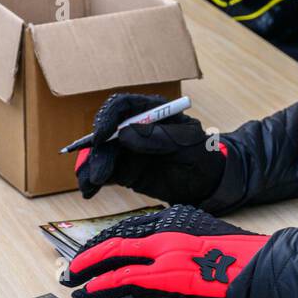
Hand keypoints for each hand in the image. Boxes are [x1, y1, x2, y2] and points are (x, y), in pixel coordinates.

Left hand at [63, 204, 266, 297]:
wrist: (259, 271)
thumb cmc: (242, 263)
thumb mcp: (207, 243)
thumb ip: (181, 247)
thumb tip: (160, 266)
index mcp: (179, 217)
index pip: (132, 227)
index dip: (107, 241)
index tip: (93, 252)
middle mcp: (168, 228)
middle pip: (118, 238)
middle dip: (91, 254)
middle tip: (74, 267)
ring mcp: (165, 251)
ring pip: (114, 256)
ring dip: (88, 270)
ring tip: (72, 281)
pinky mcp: (165, 274)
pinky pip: (123, 279)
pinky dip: (100, 285)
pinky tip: (87, 292)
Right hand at [74, 93, 226, 202]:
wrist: (208, 183)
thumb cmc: (203, 155)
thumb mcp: (190, 143)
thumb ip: (161, 137)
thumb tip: (125, 135)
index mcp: (151, 111)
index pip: (122, 106)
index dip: (107, 117)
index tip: (101, 137)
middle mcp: (134, 128)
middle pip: (106, 132)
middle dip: (99, 152)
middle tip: (99, 174)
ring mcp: (127, 150)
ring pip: (101, 154)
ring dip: (91, 167)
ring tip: (90, 186)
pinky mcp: (124, 170)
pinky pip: (104, 172)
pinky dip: (92, 181)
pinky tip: (88, 191)